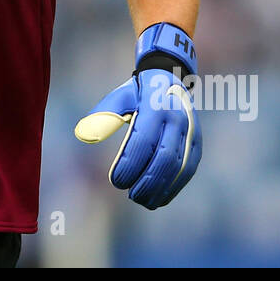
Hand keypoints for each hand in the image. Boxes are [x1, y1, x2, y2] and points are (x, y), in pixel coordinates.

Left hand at [74, 23, 201, 208]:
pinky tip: (159, 198)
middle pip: (164, 159)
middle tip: (130, 195)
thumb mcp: (119, 97)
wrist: (170, 79)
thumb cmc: (138, 93)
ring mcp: (191, 132)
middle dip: (146, 182)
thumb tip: (82, 134)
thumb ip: (103, 116)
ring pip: (179, 168)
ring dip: (161, 189)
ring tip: (143, 201)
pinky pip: (188, 170)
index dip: (129, 165)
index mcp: (155, 106)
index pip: (143, 141)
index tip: (116, 181)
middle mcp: (177, 119)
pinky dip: (174, 187)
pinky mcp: (197, 143)